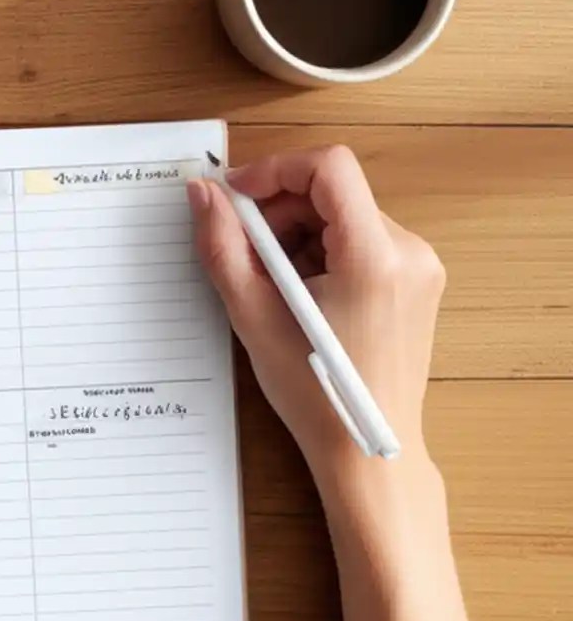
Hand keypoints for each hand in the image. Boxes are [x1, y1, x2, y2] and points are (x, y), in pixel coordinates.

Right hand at [187, 146, 445, 471]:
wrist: (366, 452)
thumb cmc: (314, 395)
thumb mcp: (253, 316)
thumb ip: (223, 246)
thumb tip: (202, 192)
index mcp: (375, 258)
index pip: (329, 168)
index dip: (275, 170)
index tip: (235, 195)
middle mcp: (409, 252)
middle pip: (333, 192)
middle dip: (280, 211)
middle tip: (244, 254)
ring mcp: (418, 266)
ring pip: (342, 215)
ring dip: (296, 234)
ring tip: (272, 286)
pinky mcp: (414, 280)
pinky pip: (358, 240)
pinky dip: (319, 252)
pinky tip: (299, 295)